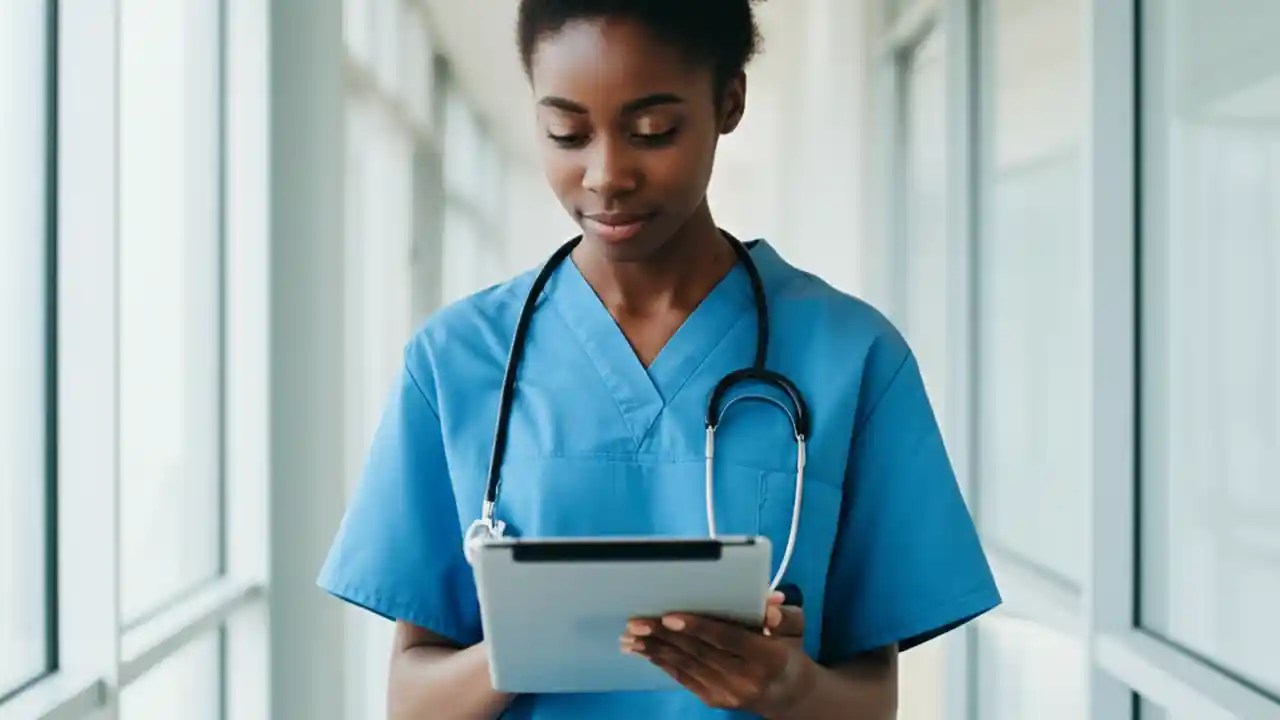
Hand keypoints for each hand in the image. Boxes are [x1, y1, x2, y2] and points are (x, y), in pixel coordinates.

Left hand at [620, 591, 814, 716]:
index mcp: (768, 658)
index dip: (698, 627)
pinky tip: (645, 651)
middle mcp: (746, 679)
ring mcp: (727, 694)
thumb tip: (768, 604)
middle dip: (665, 636)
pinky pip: (683, 678)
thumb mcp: (795, 629)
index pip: (728, 639)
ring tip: (632, 637)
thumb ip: (783, 616)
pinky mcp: (714, 701)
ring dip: (656, 650)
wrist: (788, 695)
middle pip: (700, 653)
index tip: (670, 616)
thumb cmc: (787, 651)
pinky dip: (662, 662)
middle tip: (637, 621)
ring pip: (686, 667)